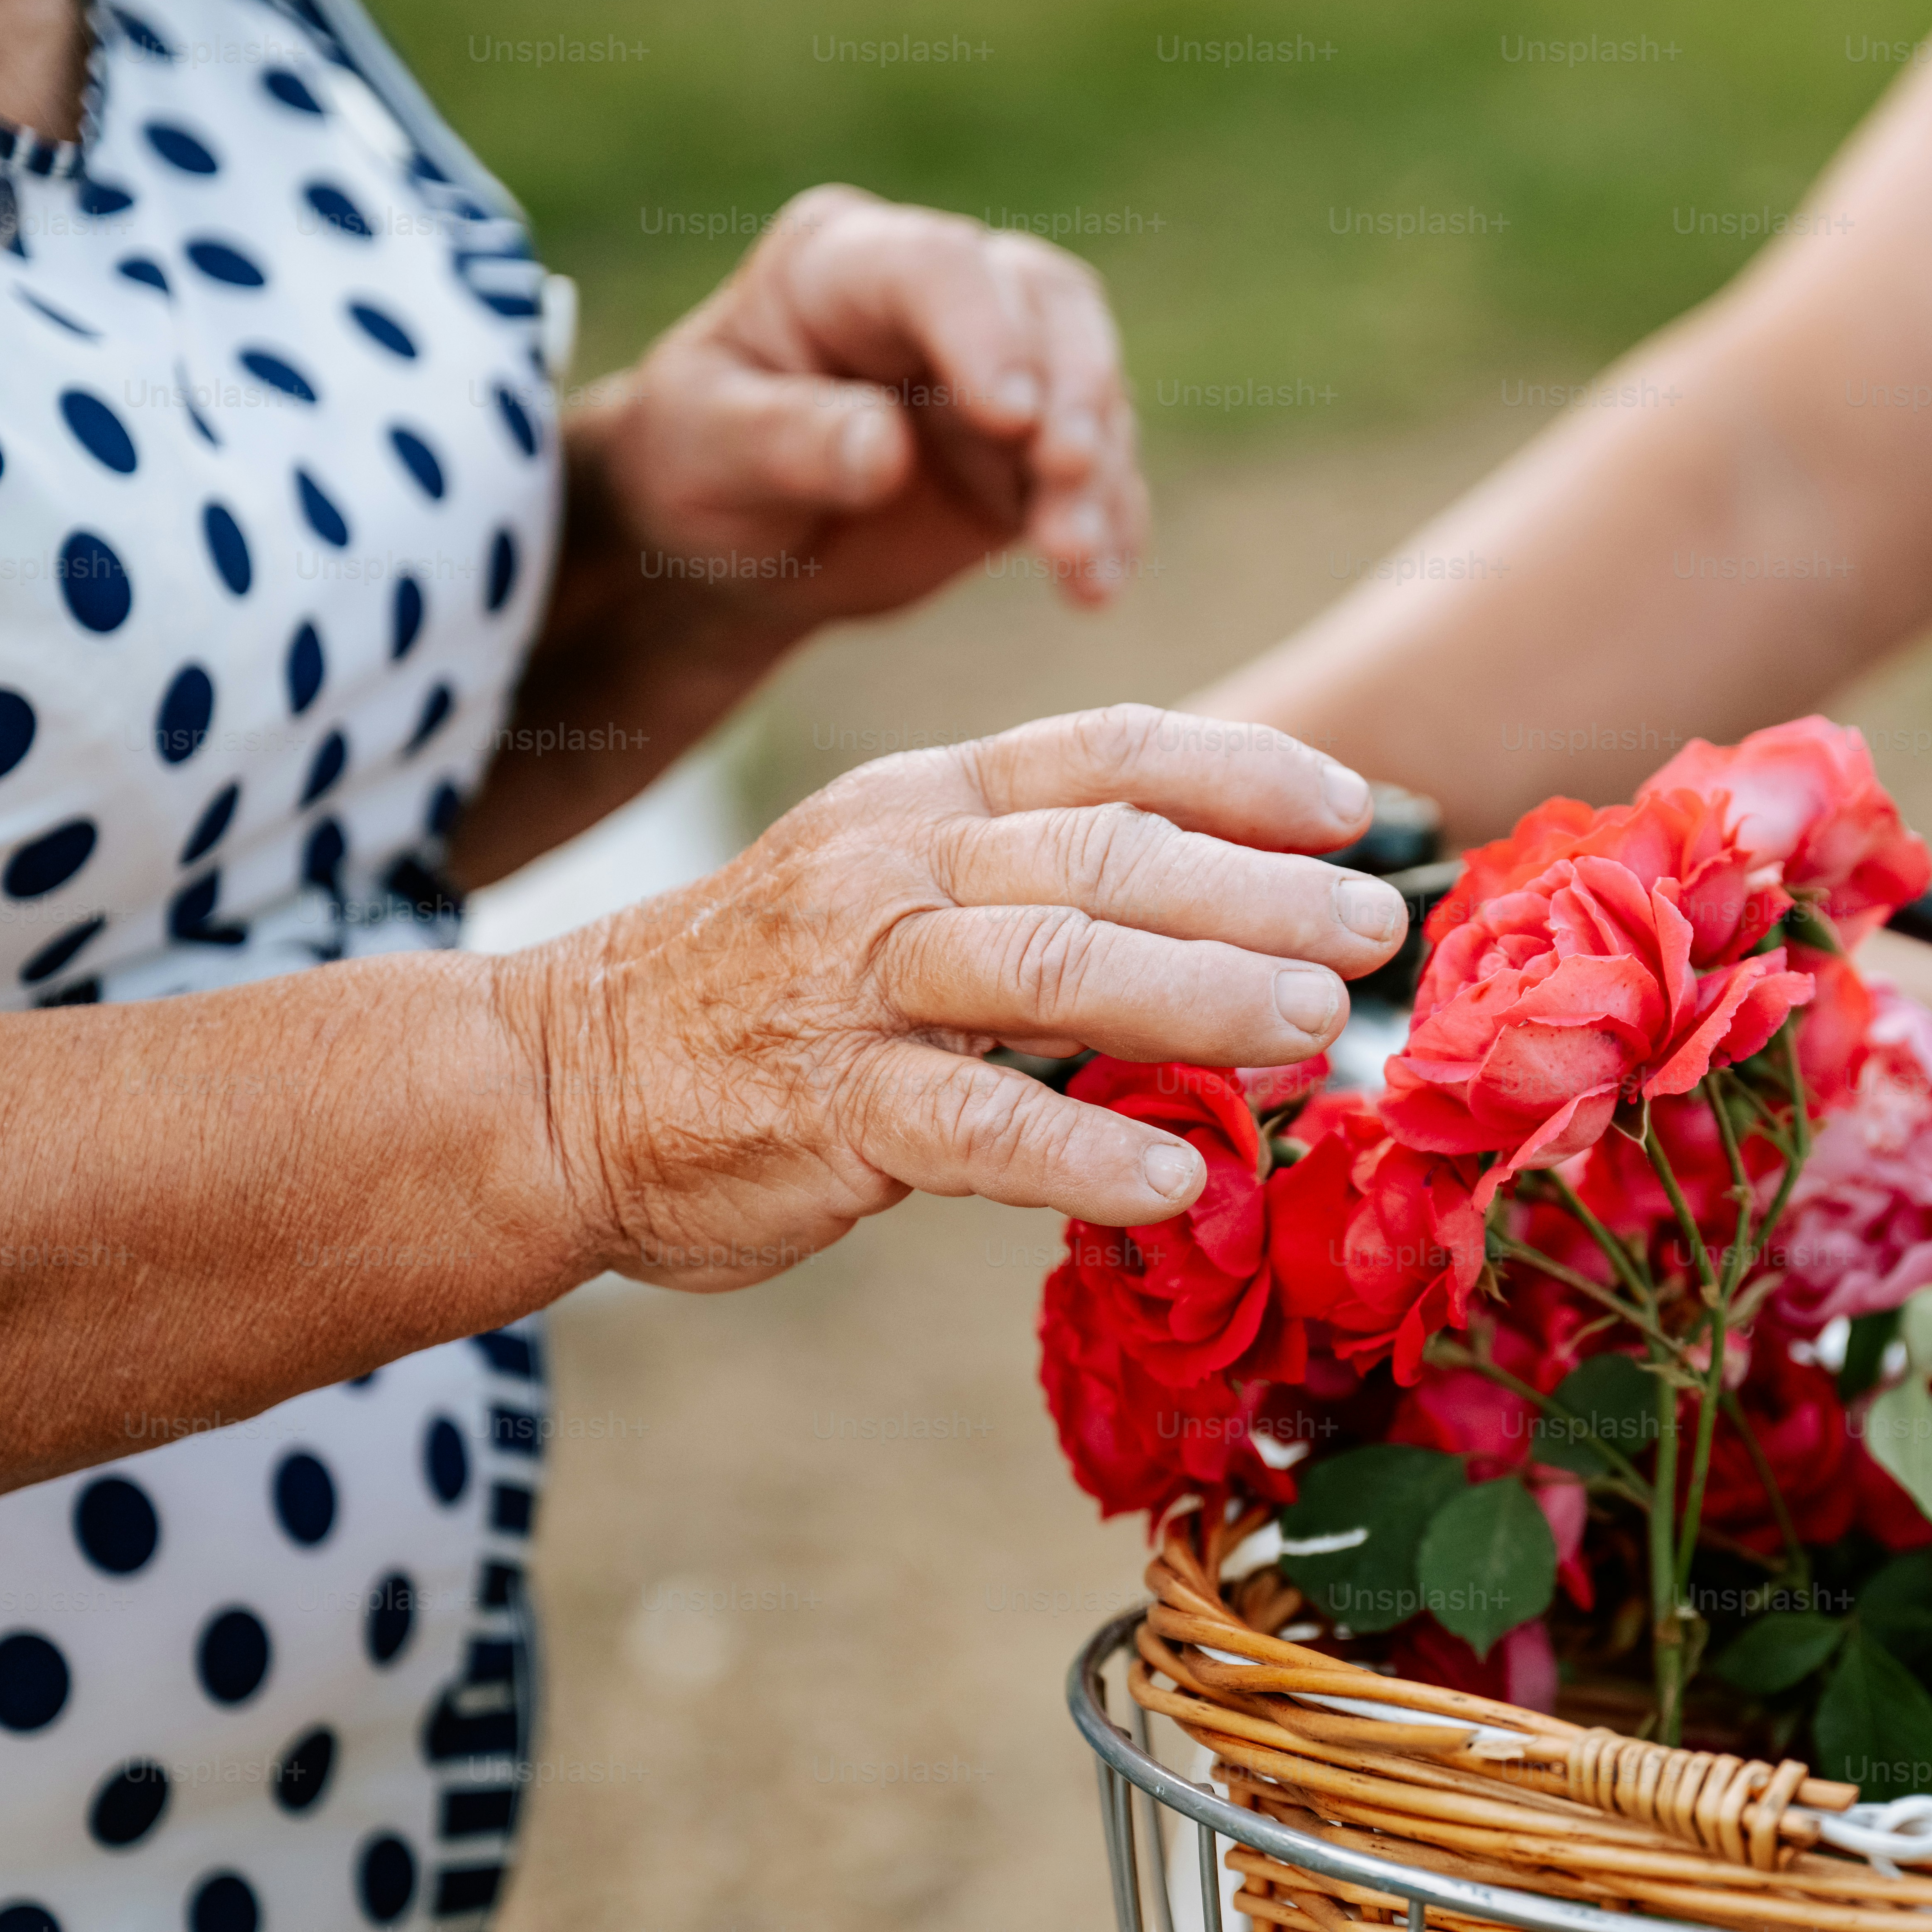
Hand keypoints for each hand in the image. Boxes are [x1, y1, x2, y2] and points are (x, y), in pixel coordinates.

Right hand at [500, 707, 1405, 1291]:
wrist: (554, 1083)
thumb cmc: (764, 1000)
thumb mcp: (895, 902)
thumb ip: (1038, 902)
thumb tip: (1228, 931)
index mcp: (922, 804)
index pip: (1106, 751)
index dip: (1242, 771)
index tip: (1355, 803)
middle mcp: (893, 869)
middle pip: (1106, 858)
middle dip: (1258, 892)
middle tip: (1377, 928)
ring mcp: (855, 986)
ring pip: (1055, 971)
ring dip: (1201, 996)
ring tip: (1316, 1029)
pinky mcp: (824, 1106)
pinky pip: (974, 1126)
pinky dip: (1082, 1154)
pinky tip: (1178, 1180)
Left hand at [582, 185, 1145, 629]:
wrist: (735, 543)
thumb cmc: (700, 468)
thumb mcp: (707, 450)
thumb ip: (785, 440)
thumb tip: (885, 448)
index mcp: (841, 265)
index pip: (937, 266)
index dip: (984, 330)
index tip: (1009, 415)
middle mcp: (940, 297)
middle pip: (1047, 304)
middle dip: (1073, 389)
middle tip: (1069, 474)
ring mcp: (1001, 369)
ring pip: (1091, 388)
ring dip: (1096, 476)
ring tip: (1076, 562)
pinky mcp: (1036, 451)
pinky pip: (1100, 476)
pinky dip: (1109, 527)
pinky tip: (1093, 587)